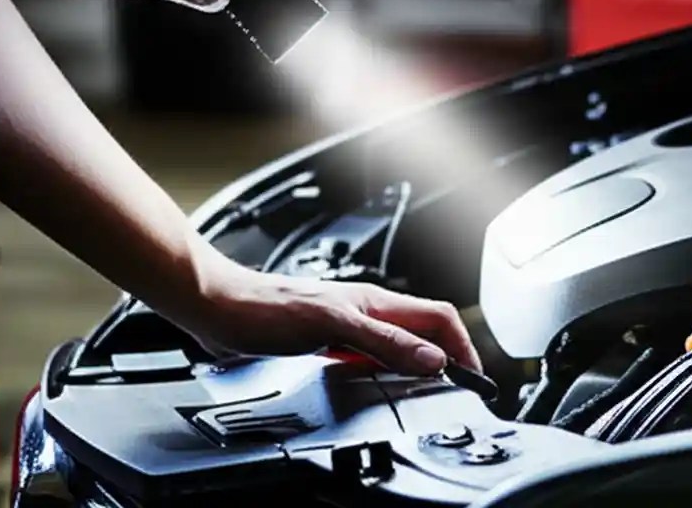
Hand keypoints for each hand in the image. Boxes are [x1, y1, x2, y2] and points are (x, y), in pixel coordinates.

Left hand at [183, 255, 482, 375]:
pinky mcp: (326, 342)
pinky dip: (384, 373)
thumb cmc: (267, 307)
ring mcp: (347, 327)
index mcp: (377, 302)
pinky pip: (369, 357)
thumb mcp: (335, 325)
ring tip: (429, 389)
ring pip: (398, 346)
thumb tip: (432, 359)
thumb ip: (385, 342)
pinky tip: (377, 385)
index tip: (472, 375)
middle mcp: (366, 312)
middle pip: (423, 332)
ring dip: (417, 366)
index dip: (462, 345)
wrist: (219, 308)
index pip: (439, 318)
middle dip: (446, 357)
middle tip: (458, 387)